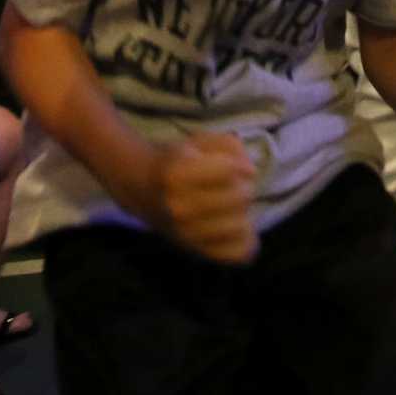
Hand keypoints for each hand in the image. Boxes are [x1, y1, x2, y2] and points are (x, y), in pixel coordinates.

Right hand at [150, 132, 256, 263]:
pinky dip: (246, 242)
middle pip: (239, 198)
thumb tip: (250, 171)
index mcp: (176, 175)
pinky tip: (237, 228)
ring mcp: (187, 234)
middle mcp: (179, 208)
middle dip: (244, 188)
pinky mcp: (199, 253)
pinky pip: (238, 253)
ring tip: (234, 207)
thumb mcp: (199, 141)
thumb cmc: (179, 162)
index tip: (234, 165)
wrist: (145, 190)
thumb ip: (229, 145)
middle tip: (235, 187)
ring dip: (245, 213)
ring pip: (241, 227)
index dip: (239, 164)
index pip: (230, 170)